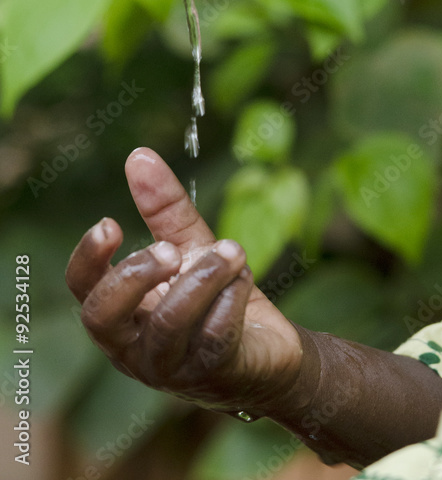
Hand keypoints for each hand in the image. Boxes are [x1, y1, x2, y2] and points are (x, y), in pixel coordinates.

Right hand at [66, 148, 302, 414]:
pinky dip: (231, 300)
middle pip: (103, 317)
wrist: (270, 347)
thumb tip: (138, 155)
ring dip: (202, 278)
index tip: (111, 222)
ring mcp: (171, 366)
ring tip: (232, 249)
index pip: (83, 289)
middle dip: (134, 274)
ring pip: (167, 326)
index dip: (89, 258)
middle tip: (171, 248)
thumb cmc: (214, 296)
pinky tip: (244, 278)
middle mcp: (134, 344)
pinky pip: (214, 337)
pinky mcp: (212, 374)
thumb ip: (163, 207)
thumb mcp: (189, 245)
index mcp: (121, 311)